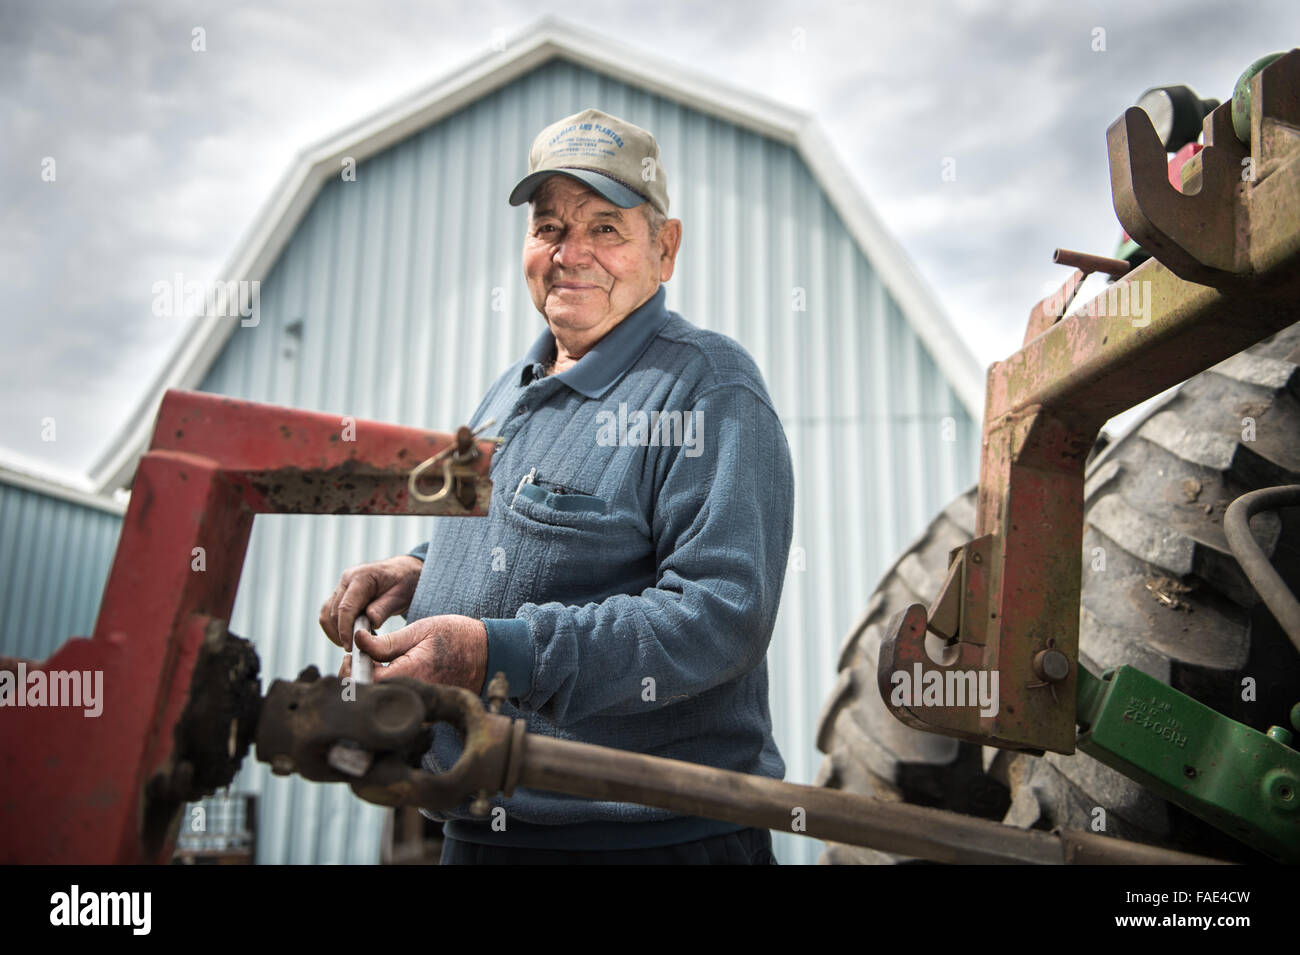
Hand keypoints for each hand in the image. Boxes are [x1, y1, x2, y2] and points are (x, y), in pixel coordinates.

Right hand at [319, 555, 423, 649]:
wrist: (404, 572)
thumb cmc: (405, 582)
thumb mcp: (402, 595)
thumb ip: (384, 608)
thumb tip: (370, 621)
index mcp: (362, 577)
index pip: (346, 607)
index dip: (345, 630)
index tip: (350, 647)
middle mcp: (347, 579)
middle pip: (334, 613)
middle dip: (343, 633)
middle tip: (361, 647)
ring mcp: (341, 586)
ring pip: (327, 614)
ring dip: (337, 632)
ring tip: (358, 642)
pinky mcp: (340, 594)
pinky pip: (329, 614)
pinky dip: (336, 628)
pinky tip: (354, 635)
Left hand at [338, 614, 487, 693]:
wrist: (489, 653)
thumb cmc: (457, 637)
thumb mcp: (421, 630)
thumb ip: (387, 641)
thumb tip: (358, 642)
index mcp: (411, 674)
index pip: (367, 683)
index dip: (354, 670)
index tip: (353, 657)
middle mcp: (415, 696)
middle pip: (374, 697)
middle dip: (360, 679)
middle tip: (360, 661)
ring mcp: (422, 706)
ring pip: (386, 703)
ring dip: (374, 687)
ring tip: (376, 667)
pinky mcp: (427, 710)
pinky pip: (401, 706)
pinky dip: (391, 693)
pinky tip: (392, 677)